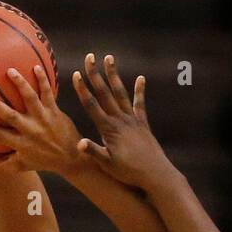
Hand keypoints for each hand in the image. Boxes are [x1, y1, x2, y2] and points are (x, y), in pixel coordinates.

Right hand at [0, 64, 83, 173]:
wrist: (72, 157)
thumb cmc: (42, 161)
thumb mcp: (20, 165)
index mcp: (21, 144)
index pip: (0, 136)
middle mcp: (31, 131)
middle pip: (12, 116)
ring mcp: (43, 119)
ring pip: (30, 99)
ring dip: (21, 84)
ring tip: (10, 71)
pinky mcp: (54, 110)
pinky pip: (48, 92)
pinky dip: (43, 79)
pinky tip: (35, 66)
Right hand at [73, 54, 172, 190]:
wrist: (155, 174)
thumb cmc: (129, 172)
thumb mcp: (108, 165)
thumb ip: (94, 152)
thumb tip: (79, 144)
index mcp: (108, 129)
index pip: (92, 105)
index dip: (83, 89)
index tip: (77, 74)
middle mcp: (120, 120)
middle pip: (105, 93)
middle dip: (95, 74)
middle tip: (89, 57)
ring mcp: (132, 120)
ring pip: (120, 92)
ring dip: (113, 75)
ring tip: (109, 58)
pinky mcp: (143, 124)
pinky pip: (140, 104)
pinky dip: (139, 91)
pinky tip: (141, 78)